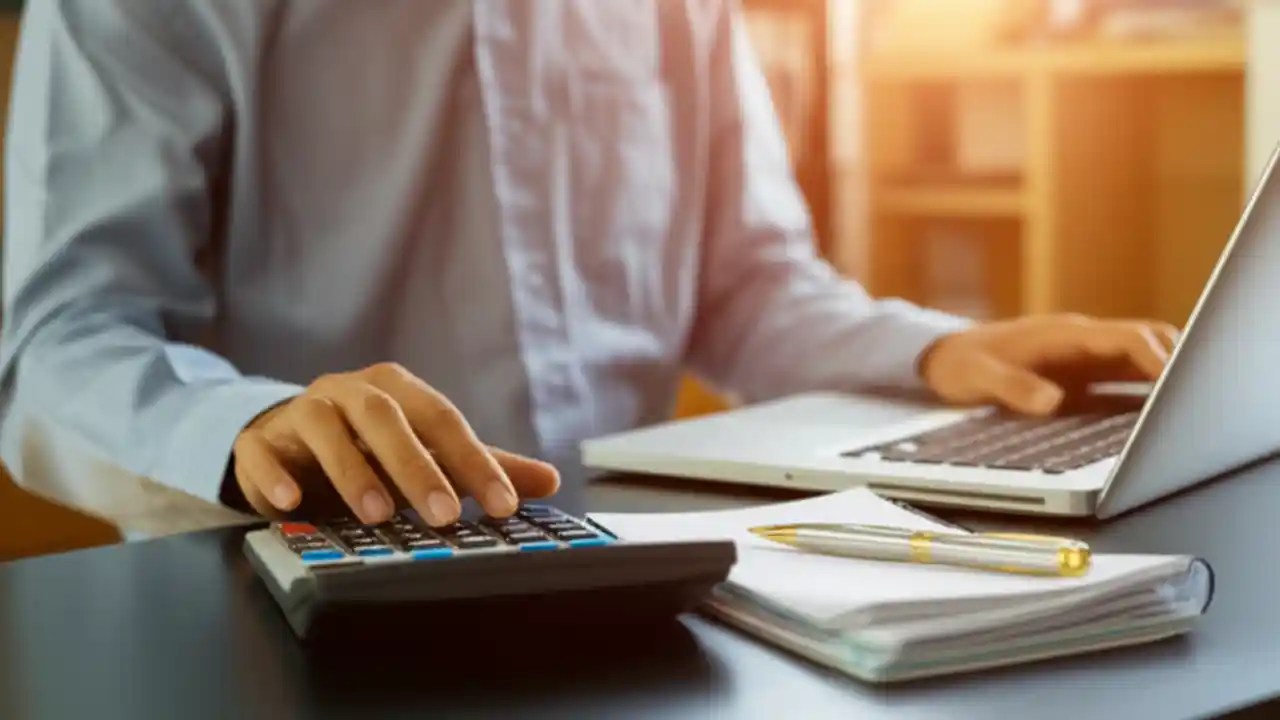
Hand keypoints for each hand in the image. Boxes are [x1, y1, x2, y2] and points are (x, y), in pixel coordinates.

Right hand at [231, 363, 559, 525]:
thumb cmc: (370, 448)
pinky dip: (274, 475)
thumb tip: (549, 480)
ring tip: (376, 515)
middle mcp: (351, 392)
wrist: (290, 443)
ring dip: (351, 471)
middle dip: (417, 467)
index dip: (474, 461)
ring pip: (325, 428)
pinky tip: (290, 504)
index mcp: (397, 390)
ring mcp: (302, 412)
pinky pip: (262, 452)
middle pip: (386, 419)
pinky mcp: (261, 442)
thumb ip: (480, 465)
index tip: (504, 505)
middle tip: (444, 514)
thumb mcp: (427, 453)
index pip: (443, 420)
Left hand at [919, 315, 1178, 416]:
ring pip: (1143, 357)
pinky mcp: (1082, 373)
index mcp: (1065, 335)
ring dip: (1165, 378)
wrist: (942, 356)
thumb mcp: (978, 378)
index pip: (1129, 338)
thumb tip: (1051, 401)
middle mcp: (1082, 340)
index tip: (1179, 387)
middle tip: (1191, 405)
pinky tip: (1155, 420)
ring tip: (1181, 415)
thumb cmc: (961, 364)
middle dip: (1176, 366)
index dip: (1160, 360)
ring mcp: (1084, 355)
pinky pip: (1126, 376)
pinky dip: (1147, 391)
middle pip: (1149, 342)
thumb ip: (1013, 388)